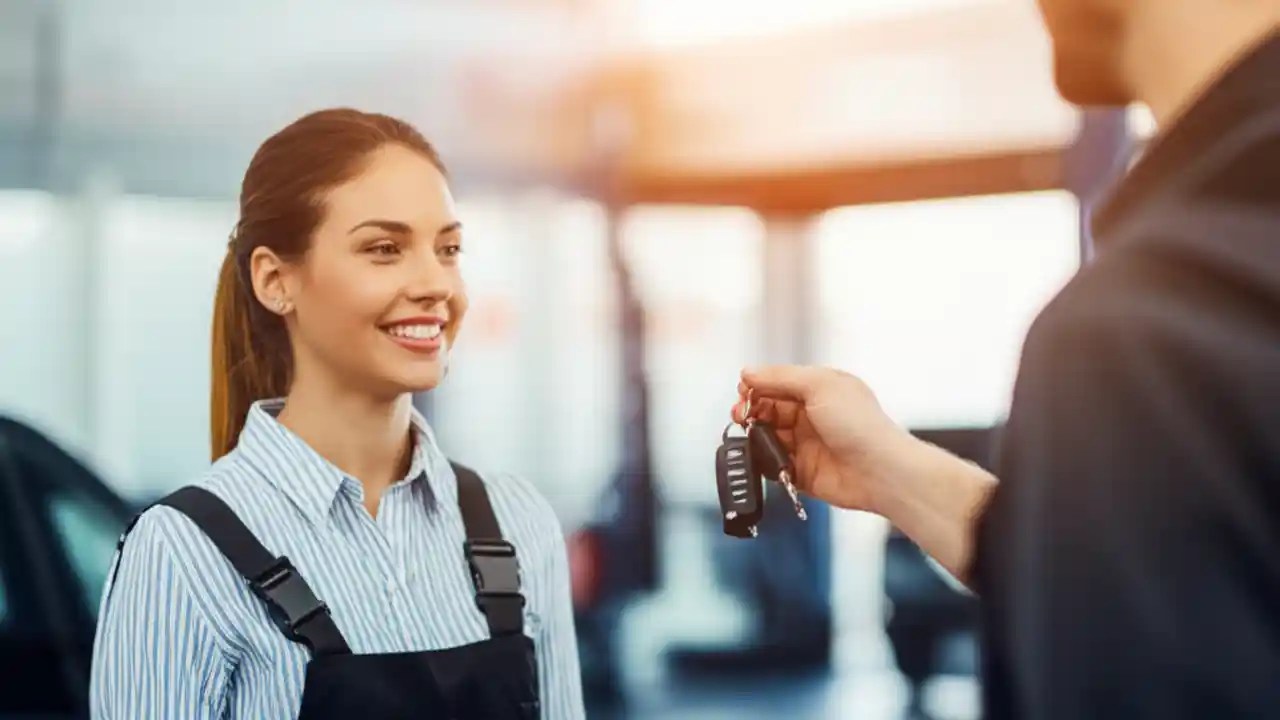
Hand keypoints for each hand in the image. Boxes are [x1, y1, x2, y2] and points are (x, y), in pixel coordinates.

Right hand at [732, 365, 917, 513]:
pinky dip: (764, 461)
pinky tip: (761, 456)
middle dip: (751, 410)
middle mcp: (812, 415)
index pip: (778, 383)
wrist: (879, 471)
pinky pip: (774, 465)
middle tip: (741, 415)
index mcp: (820, 390)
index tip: (743, 391)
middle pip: (769, 410)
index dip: (758, 386)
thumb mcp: (819, 385)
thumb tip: (749, 372)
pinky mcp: (803, 471)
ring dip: (755, 436)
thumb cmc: (861, 425)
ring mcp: (807, 444)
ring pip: (768, 437)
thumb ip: (781, 377)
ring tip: (750, 436)